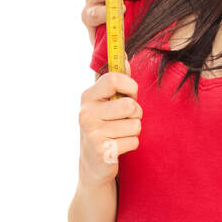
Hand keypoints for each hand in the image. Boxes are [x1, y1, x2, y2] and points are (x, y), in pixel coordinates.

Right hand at [79, 55, 141, 184]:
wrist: (93, 165)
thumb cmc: (104, 127)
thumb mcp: (105, 103)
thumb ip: (116, 81)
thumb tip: (124, 56)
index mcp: (88, 97)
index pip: (115, 79)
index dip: (130, 87)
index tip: (129, 95)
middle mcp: (86, 113)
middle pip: (130, 105)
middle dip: (135, 114)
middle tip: (123, 121)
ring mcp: (93, 133)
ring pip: (135, 124)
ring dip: (133, 131)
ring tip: (119, 135)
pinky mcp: (103, 151)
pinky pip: (134, 141)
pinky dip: (131, 145)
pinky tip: (118, 147)